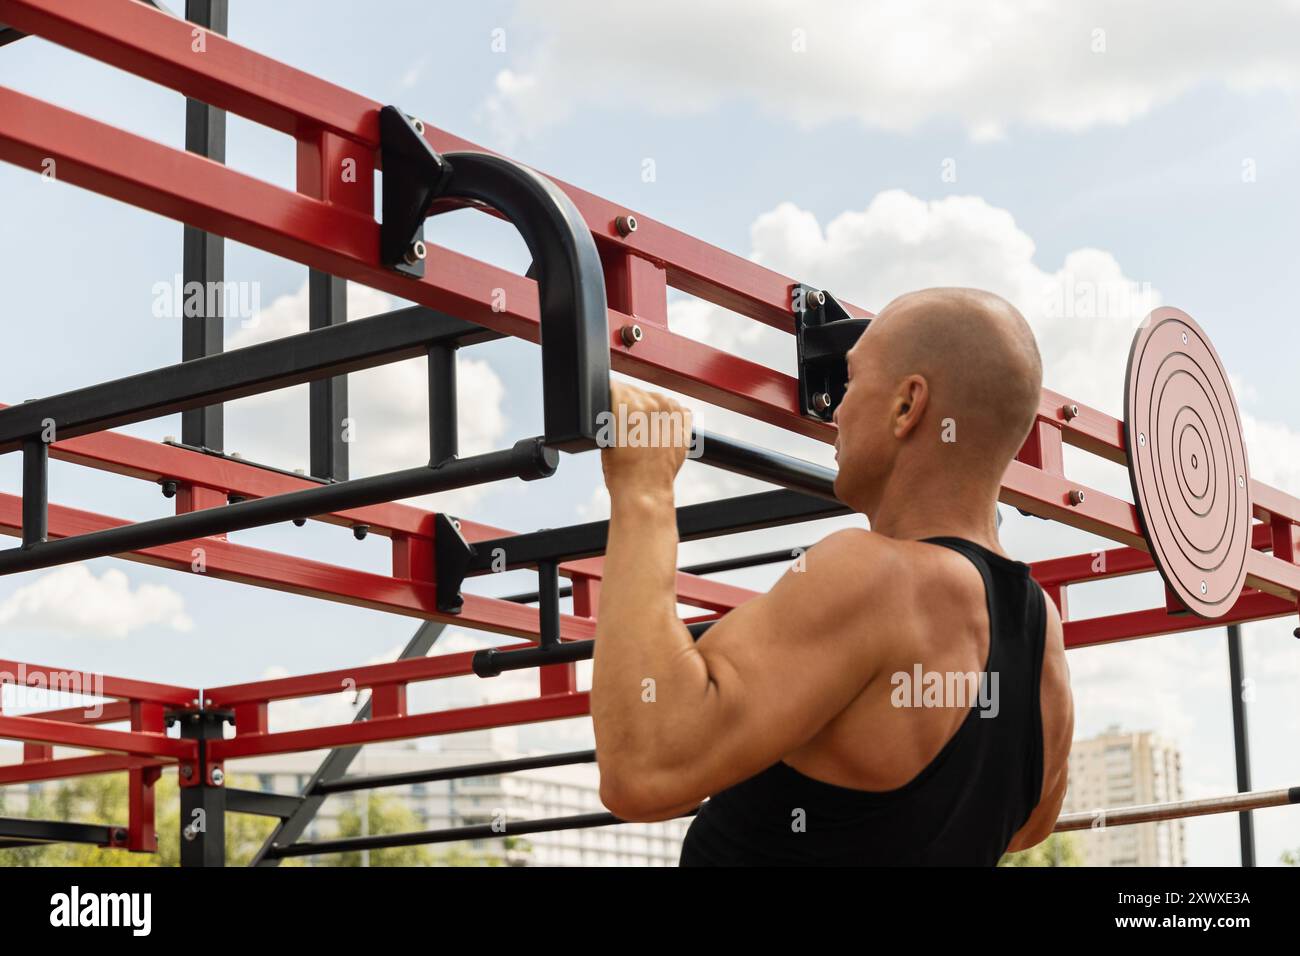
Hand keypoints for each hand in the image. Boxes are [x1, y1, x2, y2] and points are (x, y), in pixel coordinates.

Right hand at [600, 382, 693, 497]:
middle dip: (629, 404)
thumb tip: (618, 403)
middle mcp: (653, 403)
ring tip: (642, 431)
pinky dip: (670, 417)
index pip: (617, 387)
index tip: (610, 407)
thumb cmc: (622, 470)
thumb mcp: (606, 435)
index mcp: (629, 401)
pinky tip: (660, 431)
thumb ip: (614, 412)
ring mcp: (672, 414)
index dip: (610, 397)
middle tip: (624, 426)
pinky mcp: (684, 426)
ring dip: (650, 409)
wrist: (643, 492)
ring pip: (658, 399)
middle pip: (637, 391)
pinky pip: (678, 410)